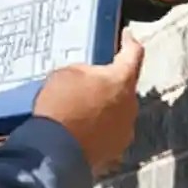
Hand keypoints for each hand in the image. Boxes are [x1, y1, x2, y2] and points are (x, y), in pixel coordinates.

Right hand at [33, 31, 144, 175]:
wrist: (55, 150)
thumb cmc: (61, 106)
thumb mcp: (65, 74)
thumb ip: (85, 72)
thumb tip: (89, 79)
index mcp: (121, 80)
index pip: (133, 54)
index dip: (129, 43)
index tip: (128, 36)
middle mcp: (130, 106)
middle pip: (124, 88)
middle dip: (109, 85)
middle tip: (88, 84)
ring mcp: (125, 131)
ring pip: (117, 113)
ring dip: (104, 110)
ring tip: (79, 112)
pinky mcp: (115, 152)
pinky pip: (109, 135)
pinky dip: (98, 131)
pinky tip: (80, 131)